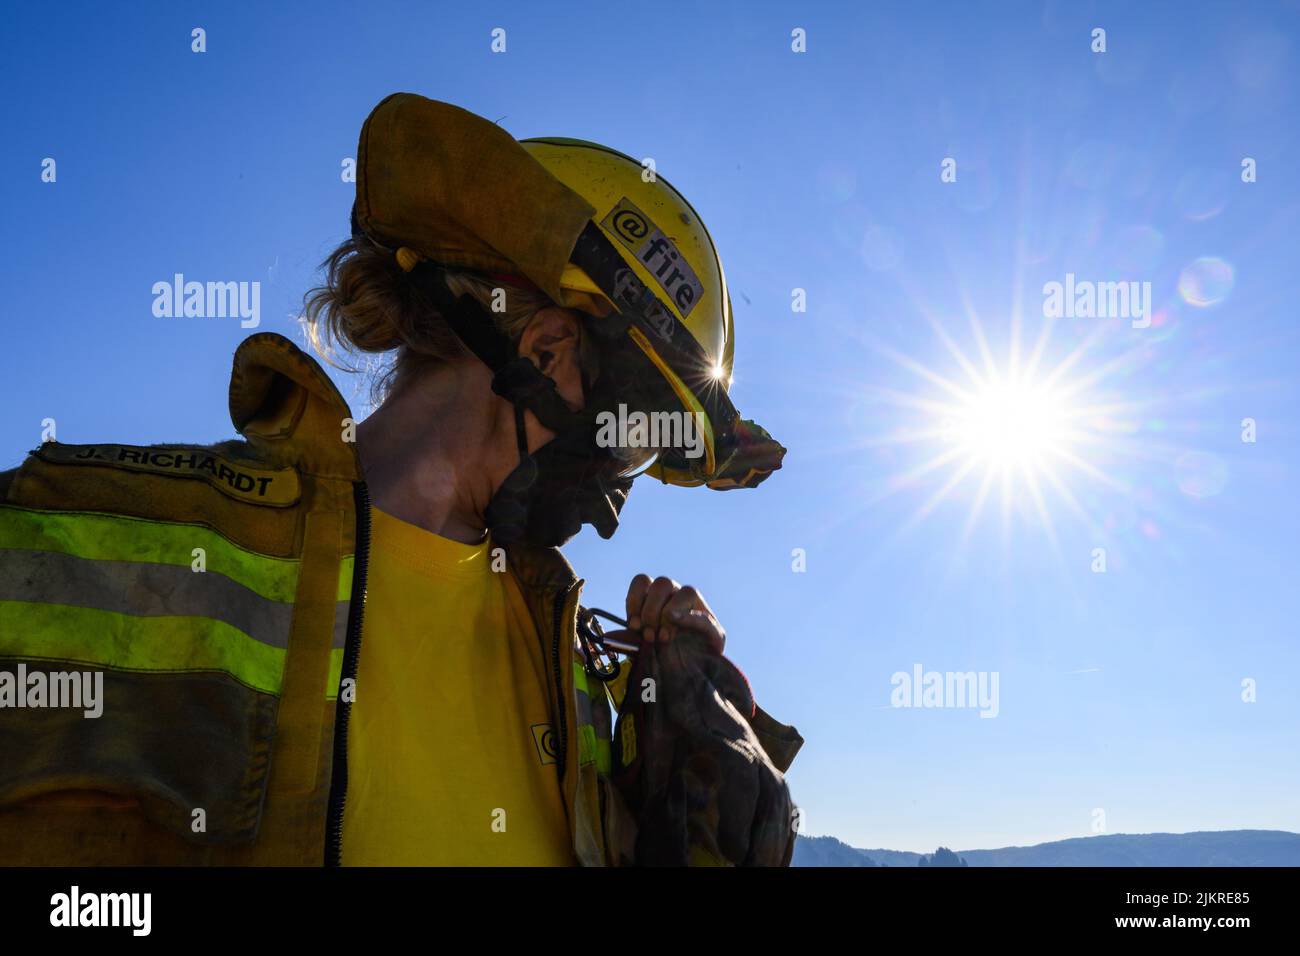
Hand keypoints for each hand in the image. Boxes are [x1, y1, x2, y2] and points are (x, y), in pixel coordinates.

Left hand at [611, 575, 725, 654]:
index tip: (633, 624)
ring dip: (669, 614)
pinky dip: (688, 619)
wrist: (690, 679)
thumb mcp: (641, 647)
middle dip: (651, 610)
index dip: (635, 600)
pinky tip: (675, 630)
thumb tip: (608, 636)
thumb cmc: (664, 659)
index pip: (643, 581)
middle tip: (648, 635)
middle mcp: (677, 597)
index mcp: (657, 598)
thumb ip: (628, 639)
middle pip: (662, 583)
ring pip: (686, 591)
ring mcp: (698, 609)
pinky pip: (702, 615)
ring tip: (664, 638)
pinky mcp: (714, 627)